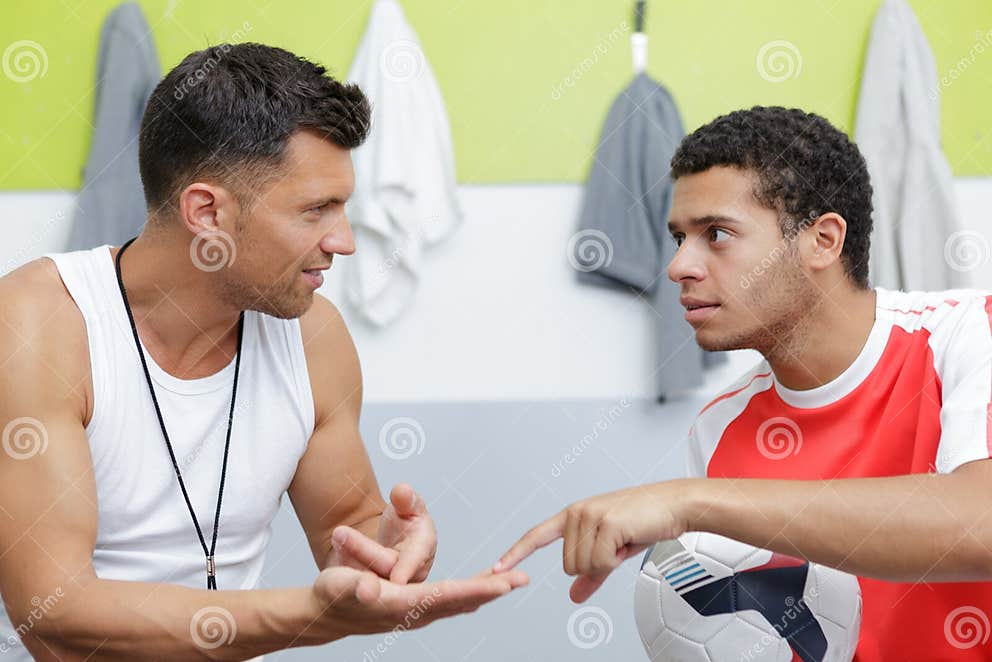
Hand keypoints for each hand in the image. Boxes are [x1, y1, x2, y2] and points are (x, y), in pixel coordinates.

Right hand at [308, 565, 528, 638]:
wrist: (324, 614)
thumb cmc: (331, 596)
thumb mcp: (338, 585)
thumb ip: (354, 586)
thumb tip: (370, 588)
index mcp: (402, 604)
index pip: (448, 595)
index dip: (477, 588)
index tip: (502, 583)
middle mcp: (415, 612)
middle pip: (463, 600)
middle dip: (493, 589)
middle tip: (522, 578)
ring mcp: (417, 612)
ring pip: (460, 601)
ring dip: (487, 590)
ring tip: (512, 580)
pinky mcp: (415, 608)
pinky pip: (451, 600)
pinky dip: (472, 591)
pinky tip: (484, 587)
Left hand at [330, 483, 437, 583]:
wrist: (390, 538)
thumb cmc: (405, 519)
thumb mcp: (408, 506)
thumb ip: (405, 499)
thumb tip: (402, 490)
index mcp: (424, 549)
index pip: (416, 560)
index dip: (407, 569)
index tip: (396, 579)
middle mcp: (410, 573)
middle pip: (385, 566)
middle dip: (363, 550)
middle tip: (339, 532)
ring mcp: (389, 585)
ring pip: (367, 577)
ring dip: (350, 556)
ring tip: (337, 534)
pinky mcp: (371, 590)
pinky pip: (354, 581)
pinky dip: (344, 563)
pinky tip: (336, 547)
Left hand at [493, 481, 689, 602]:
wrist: (673, 504)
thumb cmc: (643, 522)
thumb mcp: (612, 551)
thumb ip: (591, 574)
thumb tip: (574, 594)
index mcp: (573, 515)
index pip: (537, 536)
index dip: (516, 553)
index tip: (497, 568)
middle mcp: (576, 513)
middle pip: (568, 565)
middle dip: (596, 565)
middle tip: (617, 545)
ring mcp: (589, 516)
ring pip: (582, 566)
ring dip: (608, 562)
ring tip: (624, 540)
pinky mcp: (606, 524)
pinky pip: (600, 563)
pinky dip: (617, 560)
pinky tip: (628, 540)